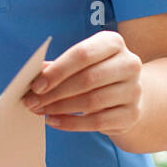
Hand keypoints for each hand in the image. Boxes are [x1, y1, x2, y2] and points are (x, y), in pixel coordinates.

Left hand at [22, 30, 142, 134]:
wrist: (126, 96)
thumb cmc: (95, 74)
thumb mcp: (78, 64)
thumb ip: (57, 67)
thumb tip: (33, 75)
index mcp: (113, 43)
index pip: (82, 54)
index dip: (57, 71)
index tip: (36, 86)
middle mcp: (129, 64)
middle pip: (87, 79)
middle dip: (55, 93)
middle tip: (32, 102)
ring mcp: (134, 90)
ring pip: (92, 101)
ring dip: (60, 108)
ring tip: (40, 111)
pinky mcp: (132, 114)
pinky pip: (97, 122)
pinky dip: (71, 123)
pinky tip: (54, 121)